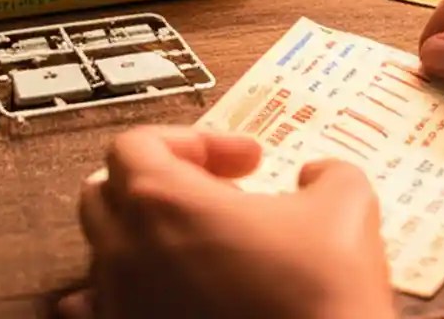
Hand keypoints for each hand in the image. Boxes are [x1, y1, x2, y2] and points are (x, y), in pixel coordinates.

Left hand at [60, 126, 395, 318]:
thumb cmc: (320, 297)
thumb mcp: (346, 206)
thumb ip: (326, 173)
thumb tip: (318, 175)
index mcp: (161, 202)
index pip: (136, 145)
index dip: (193, 142)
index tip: (243, 163)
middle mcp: (124, 252)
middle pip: (107, 193)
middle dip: (162, 185)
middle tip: (222, 199)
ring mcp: (121, 305)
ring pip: (105, 252)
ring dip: (148, 238)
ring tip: (206, 250)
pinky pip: (97, 309)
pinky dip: (123, 292)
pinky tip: (165, 294)